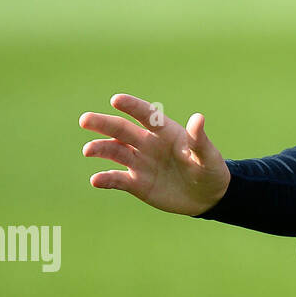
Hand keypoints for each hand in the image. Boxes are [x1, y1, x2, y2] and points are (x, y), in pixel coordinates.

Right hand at [79, 93, 229, 214]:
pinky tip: (96, 180)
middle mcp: (148, 144)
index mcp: (165, 132)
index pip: (146, 115)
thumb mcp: (208, 156)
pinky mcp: (136, 183)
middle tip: (85, 119)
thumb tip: (198, 118)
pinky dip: (106, 179)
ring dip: (100, 149)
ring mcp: (140, 163)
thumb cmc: (210, 170)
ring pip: (115, 152)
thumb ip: (199, 139)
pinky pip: (117, 180)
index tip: (116, 99)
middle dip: (104, 124)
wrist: (207, 196)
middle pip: (122, 130)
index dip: (132, 106)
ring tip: (88, 150)